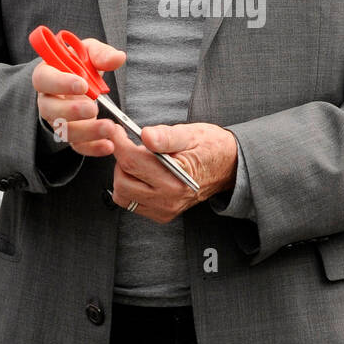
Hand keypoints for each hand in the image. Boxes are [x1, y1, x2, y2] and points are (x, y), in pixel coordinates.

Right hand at [32, 37, 125, 157]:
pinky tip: (108, 145)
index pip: (44, 79)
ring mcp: (57, 120)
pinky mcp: (71, 134)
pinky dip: (93, 148)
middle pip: (50, 109)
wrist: (80, 82)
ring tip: (108, 127)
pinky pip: (77, 145)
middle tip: (92, 108)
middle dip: (71, 111)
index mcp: (47, 74)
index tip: (82, 84)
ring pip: (64, 130)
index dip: (60, 83)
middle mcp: (48, 99)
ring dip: (87, 131)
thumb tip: (117, 58)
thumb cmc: (79, 65)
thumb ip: (101, 54)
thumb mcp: (88, 53)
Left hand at [107, 122, 237, 223]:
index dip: (118, 142)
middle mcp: (169, 199)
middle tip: (132, 145)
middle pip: (122, 180)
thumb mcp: (191, 134)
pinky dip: (130, 186)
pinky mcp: (161, 214)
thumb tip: (145, 135)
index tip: (114, 129)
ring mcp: (164, 210)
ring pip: (122, 194)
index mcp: (176, 179)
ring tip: (140, 160)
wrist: (229, 167)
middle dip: (121, 159)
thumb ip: (166, 136)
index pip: (132, 161)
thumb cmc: (211, 148)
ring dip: (124, 174)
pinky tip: (143, 173)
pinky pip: (131, 203)